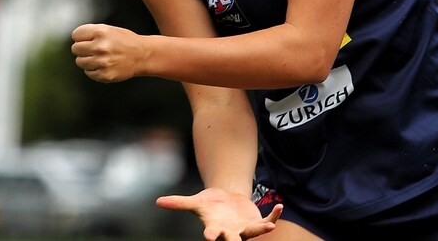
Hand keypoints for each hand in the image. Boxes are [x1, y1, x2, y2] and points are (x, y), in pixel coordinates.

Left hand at [70, 24, 147, 82]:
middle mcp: (101, 46)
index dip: (81, 37)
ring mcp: (103, 62)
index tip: (89, 39)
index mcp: (101, 32)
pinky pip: (88, 72)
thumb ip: (90, 33)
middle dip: (82, 49)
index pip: (76, 35)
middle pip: (75, 49)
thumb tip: (73, 41)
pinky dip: (93, 70)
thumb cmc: (123, 41)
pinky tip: (104, 65)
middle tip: (93, 49)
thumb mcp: (108, 30)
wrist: (142, 55)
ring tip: (99, 57)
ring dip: (86, 60)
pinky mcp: (105, 75)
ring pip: (79, 61)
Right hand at [156, 188, 281, 240]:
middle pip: (233, 240)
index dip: (211, 235)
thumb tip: (158, 201)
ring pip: (253, 233)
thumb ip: (179, 203)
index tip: (209, 236)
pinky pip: (266, 221)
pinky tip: (280, 207)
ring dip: (262, 230)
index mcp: (214, 227)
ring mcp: (244, 230)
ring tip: (270, 227)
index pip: (212, 233)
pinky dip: (274, 215)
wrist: (226, 201)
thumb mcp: (195, 202)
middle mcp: (229, 232)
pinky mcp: (255, 223)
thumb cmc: (209, 204)